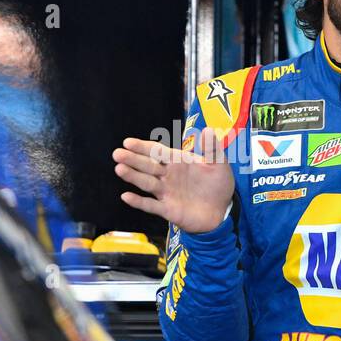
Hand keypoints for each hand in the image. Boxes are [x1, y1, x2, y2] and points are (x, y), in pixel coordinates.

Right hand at [113, 128, 234, 233]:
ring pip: (147, 183)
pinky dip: (139, 202)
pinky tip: (126, 196)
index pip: (157, 152)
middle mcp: (168, 176)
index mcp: (178, 161)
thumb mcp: (219, 164)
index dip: (143, 147)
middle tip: (117, 154)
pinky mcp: (168, 210)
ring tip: (119, 169)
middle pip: (148, 166)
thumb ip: (212, 148)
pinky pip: (151, 205)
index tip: (128, 142)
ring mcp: (166, 193)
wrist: (222, 211)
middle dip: (133, 160)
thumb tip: (208, 129)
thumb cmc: (218, 185)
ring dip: (133, 177)